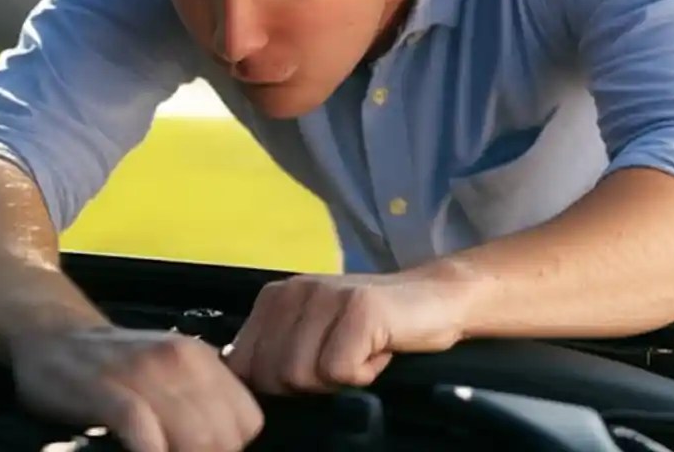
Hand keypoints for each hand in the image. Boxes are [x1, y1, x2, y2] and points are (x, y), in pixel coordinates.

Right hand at [7, 325, 263, 451]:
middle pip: (224, 438)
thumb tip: (227, 440)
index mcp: (202, 357)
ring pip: (195, 439)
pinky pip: (145, 435)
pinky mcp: (108, 391)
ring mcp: (143, 374)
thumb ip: (201, 396)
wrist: (53, 336)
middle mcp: (180, 361)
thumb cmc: (115, 363)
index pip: (249, 421)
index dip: (230, 447)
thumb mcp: (170, 368)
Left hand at [223, 271, 469, 394]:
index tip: (314, 366)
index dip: (276, 384)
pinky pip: (340, 371)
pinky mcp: (360, 308)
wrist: (434, 299)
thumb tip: (239, 382)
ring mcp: (326, 296)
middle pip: (272, 376)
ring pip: (302, 376)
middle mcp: (293, 291)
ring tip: (361, 351)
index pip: (242, 364)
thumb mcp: (311, 334)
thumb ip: (274, 351)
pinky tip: (378, 350)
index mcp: (273, 299)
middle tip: (343, 358)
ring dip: (339, 378)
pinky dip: (364, 374)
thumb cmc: (369, 327)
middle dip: (309, 384)